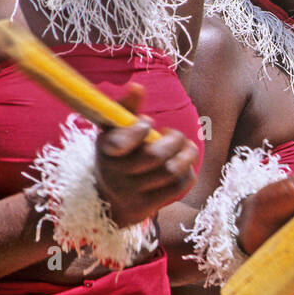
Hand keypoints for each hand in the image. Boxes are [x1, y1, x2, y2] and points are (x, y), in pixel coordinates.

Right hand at [96, 84, 198, 226]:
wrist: (109, 199)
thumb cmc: (117, 154)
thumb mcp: (113, 130)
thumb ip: (125, 108)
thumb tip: (137, 87)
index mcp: (105, 149)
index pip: (121, 142)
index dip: (139, 130)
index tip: (148, 122)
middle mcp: (114, 173)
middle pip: (154, 156)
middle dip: (174, 140)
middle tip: (175, 135)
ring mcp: (130, 193)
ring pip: (170, 172)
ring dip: (187, 155)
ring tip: (187, 147)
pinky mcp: (146, 207)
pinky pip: (176, 187)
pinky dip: (188, 173)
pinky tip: (184, 166)